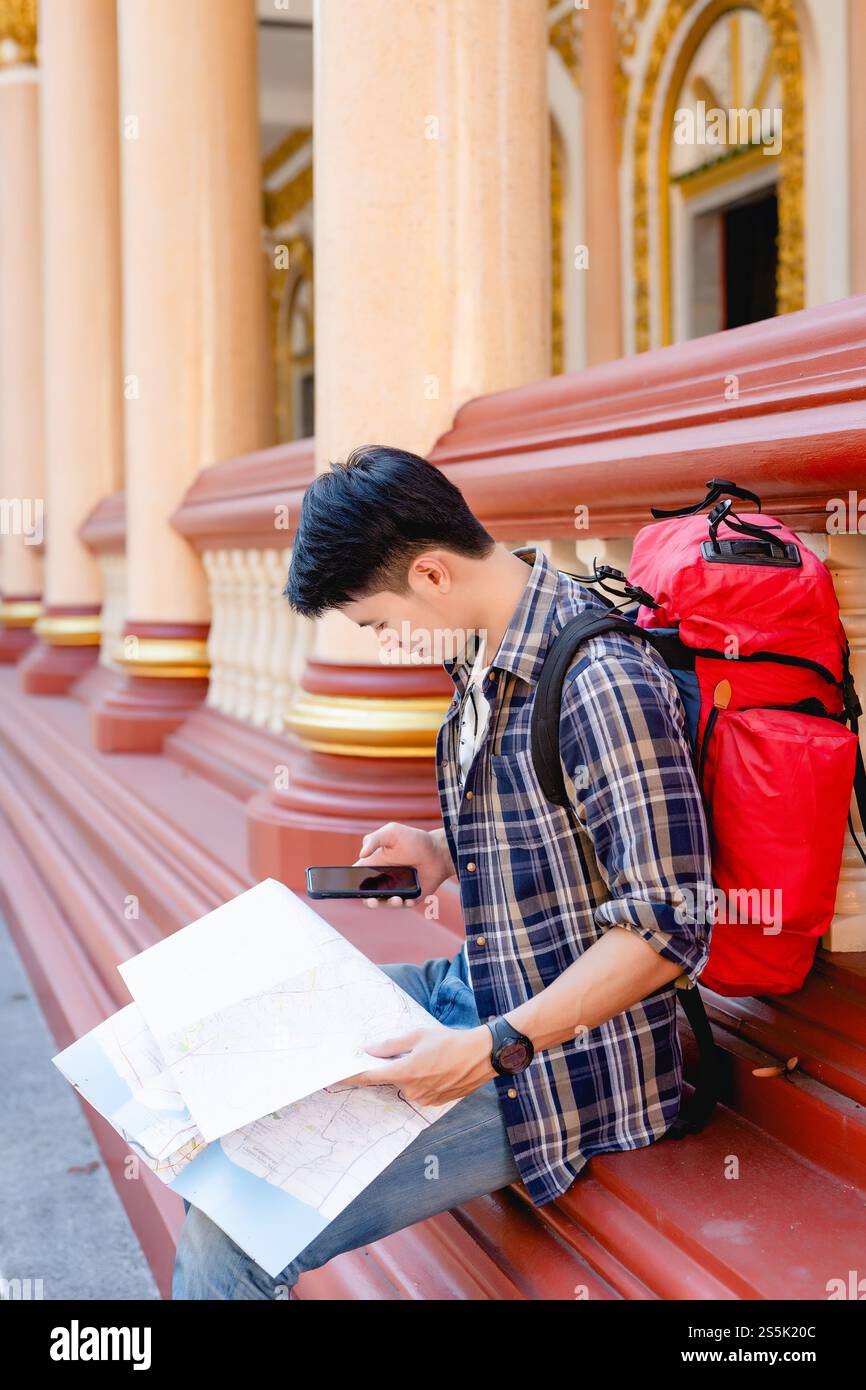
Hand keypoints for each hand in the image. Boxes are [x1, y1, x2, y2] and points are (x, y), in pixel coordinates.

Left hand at [342, 1023, 494, 1105]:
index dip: (353, 1075)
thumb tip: (370, 1050)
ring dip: (409, 1073)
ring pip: (406, 1085)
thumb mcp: (418, 1036)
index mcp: (406, 1072)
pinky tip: (436, 1068)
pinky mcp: (435, 1103)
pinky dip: (421, 1081)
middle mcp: (413, 1089)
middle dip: (393, 1067)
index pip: (371, 1076)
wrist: (481, 1056)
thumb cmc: (450, 1041)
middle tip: (409, 1052)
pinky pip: (419, 1091)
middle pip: (391, 1079)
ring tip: (429, 1058)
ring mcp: (424, 1098)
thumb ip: (391, 1045)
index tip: (338, 1076)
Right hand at [354, 823, 454, 908]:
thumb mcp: (392, 832)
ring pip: (385, 902)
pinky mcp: (410, 896)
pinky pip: (403, 905)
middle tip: (372, 900)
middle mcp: (383, 879)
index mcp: (374, 864)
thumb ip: (374, 839)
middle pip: (369, 895)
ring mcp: (396, 889)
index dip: (350, 884)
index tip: (348, 888)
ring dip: (388, 904)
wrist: (439, 850)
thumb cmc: (414, 839)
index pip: (358, 877)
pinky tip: (408, 900)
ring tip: (397, 899)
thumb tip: (361, 854)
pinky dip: (404, 904)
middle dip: (369, 901)